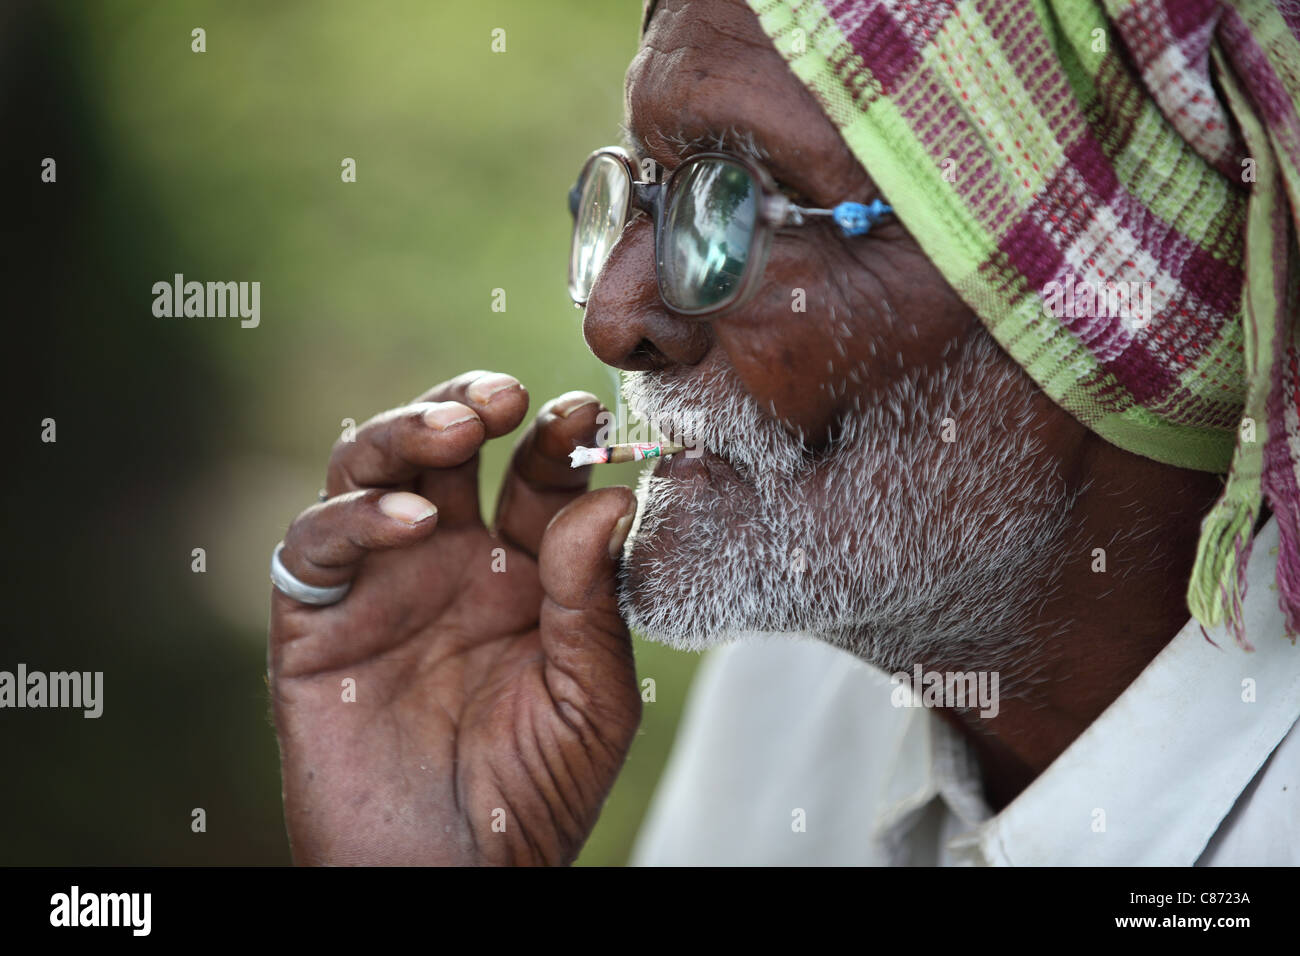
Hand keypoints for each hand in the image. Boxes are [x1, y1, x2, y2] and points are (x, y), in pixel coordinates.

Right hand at [268, 371, 640, 864]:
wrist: (449, 875)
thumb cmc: (532, 795)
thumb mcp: (591, 699)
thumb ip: (595, 599)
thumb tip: (610, 498)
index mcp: (523, 572)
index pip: (534, 476)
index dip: (554, 438)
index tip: (583, 415)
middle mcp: (447, 562)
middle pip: (448, 447)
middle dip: (474, 404)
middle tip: (511, 396)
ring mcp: (378, 583)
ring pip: (373, 468)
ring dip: (410, 429)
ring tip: (462, 424)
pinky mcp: (315, 620)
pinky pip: (315, 542)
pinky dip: (355, 516)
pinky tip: (412, 523)